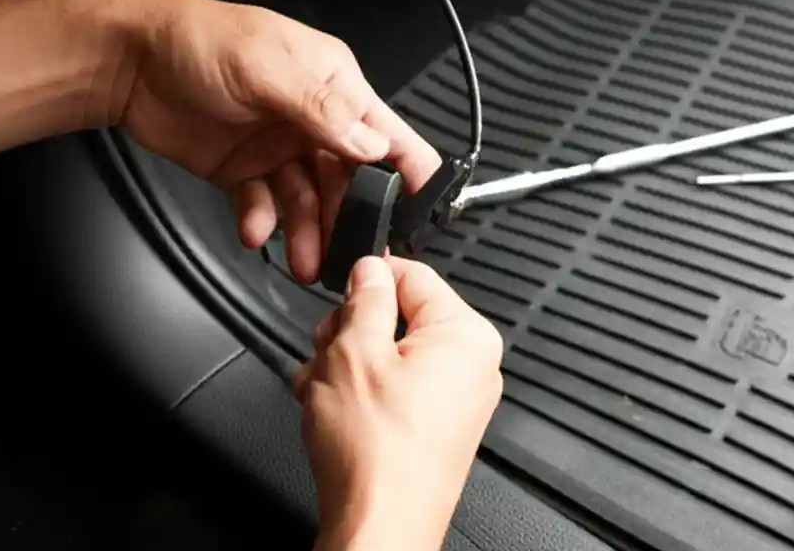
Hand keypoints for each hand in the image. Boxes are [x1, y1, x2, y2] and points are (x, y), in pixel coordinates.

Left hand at [102, 0, 440, 283]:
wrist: (128, 61)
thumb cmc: (196, 40)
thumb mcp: (265, 66)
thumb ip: (321, 108)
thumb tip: (372, 142)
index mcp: (331, 82)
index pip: (387, 130)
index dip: (408, 171)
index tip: (416, 212)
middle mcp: (311, 116)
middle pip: (351, 178)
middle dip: (352, 217)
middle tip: (351, 254)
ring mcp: (278, 146)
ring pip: (310, 199)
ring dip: (309, 231)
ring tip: (306, 261)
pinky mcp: (244, 170)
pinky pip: (266, 205)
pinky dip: (264, 222)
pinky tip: (256, 230)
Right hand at [293, 256, 503, 550]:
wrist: (379, 527)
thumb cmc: (374, 454)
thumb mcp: (354, 352)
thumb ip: (364, 299)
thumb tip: (370, 269)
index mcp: (466, 336)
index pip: (413, 274)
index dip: (367, 279)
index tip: (337, 291)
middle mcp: (471, 366)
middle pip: (399, 315)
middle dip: (350, 331)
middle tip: (326, 353)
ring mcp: (453, 401)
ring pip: (388, 354)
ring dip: (344, 365)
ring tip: (322, 390)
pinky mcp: (432, 429)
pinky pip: (393, 389)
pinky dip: (358, 393)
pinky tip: (331, 411)